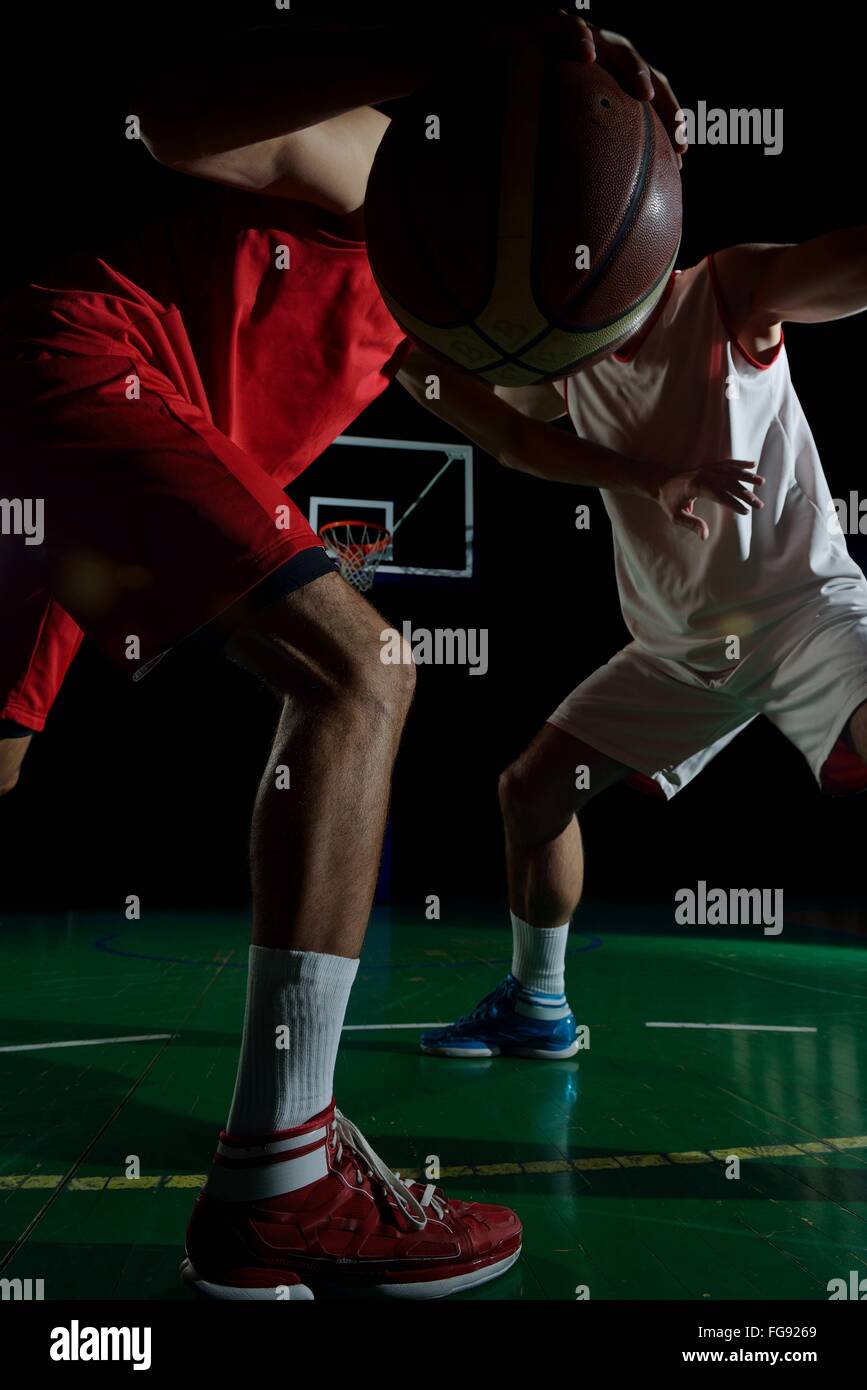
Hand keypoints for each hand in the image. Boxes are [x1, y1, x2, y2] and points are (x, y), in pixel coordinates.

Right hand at [542, 11, 687, 164]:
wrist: (522, 40)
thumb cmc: (547, 80)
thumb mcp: (570, 109)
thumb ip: (589, 133)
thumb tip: (594, 178)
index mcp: (621, 75)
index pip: (656, 98)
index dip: (670, 123)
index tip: (681, 155)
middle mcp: (615, 56)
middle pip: (651, 77)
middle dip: (666, 104)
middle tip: (678, 133)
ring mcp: (594, 40)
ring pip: (622, 51)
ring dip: (636, 70)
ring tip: (644, 93)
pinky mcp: (562, 24)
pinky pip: (573, 27)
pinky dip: (580, 37)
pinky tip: (585, 53)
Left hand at [652, 460, 764, 540]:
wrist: (661, 483)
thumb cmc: (669, 502)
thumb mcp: (676, 516)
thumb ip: (692, 524)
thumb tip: (705, 536)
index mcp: (695, 486)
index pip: (719, 494)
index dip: (733, 503)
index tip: (745, 511)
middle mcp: (703, 474)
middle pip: (728, 483)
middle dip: (745, 494)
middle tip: (759, 505)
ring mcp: (706, 468)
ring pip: (730, 471)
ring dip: (747, 476)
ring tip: (762, 482)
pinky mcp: (709, 466)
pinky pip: (726, 463)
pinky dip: (739, 463)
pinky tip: (752, 465)